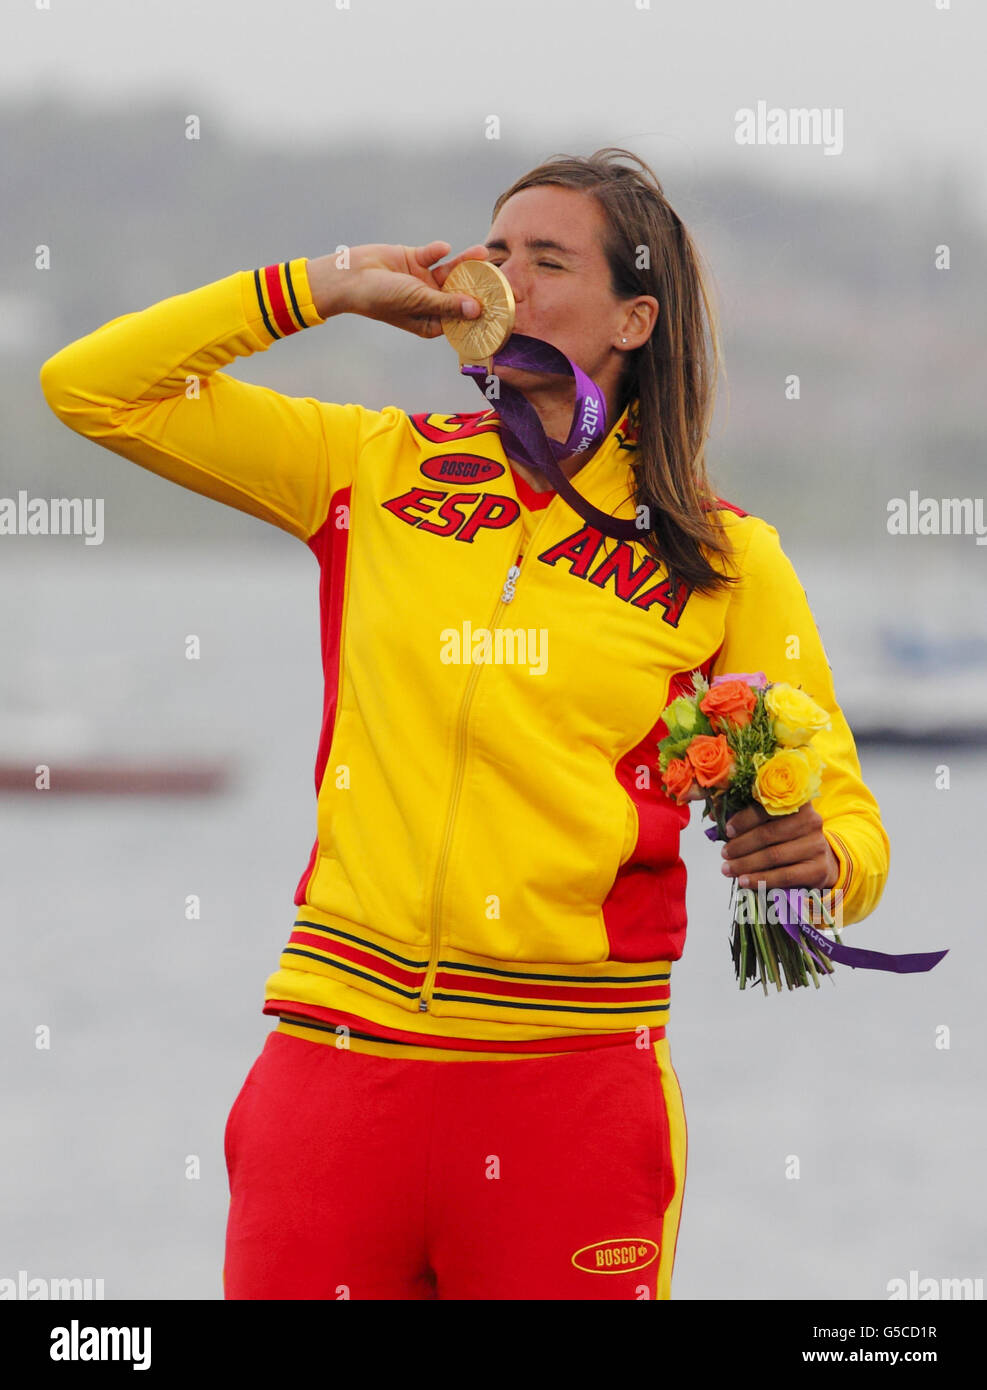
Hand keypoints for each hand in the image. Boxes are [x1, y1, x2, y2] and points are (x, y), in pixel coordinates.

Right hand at [307, 240, 489, 336]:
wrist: (351, 276)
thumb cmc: (382, 298)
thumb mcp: (419, 301)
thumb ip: (448, 304)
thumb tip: (476, 310)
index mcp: (430, 322)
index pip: (461, 319)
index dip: (480, 314)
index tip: (501, 307)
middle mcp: (429, 302)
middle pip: (460, 293)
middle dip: (478, 285)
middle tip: (501, 277)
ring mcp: (423, 281)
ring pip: (451, 272)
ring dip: (465, 263)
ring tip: (482, 252)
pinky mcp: (415, 261)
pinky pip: (432, 255)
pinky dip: (438, 251)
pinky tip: (442, 248)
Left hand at [720, 801, 839, 891]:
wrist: (819, 859)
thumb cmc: (787, 836)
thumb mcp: (771, 821)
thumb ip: (745, 816)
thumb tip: (713, 816)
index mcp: (797, 801)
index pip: (767, 807)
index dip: (744, 818)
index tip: (727, 830)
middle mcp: (811, 820)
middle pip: (768, 833)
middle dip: (741, 845)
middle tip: (724, 853)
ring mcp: (817, 845)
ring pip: (774, 855)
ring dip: (746, 864)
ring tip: (728, 869)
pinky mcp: (818, 869)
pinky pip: (785, 876)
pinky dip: (761, 879)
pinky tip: (745, 881)